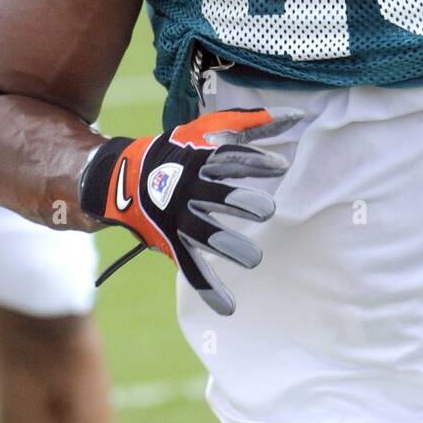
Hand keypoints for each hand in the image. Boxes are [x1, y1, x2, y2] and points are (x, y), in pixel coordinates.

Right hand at [80, 108, 300, 313]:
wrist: (125, 179)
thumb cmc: (181, 151)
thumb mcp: (210, 128)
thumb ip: (252, 122)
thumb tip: (296, 115)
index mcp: (199, 160)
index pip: (229, 159)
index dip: (254, 162)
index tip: (282, 167)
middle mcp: (189, 190)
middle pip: (217, 198)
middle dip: (242, 204)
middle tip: (267, 211)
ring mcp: (180, 219)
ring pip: (206, 236)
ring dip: (231, 248)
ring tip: (255, 259)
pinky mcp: (173, 244)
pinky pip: (192, 268)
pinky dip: (209, 288)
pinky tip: (229, 307)